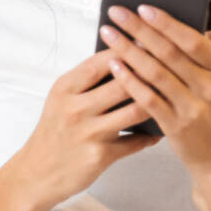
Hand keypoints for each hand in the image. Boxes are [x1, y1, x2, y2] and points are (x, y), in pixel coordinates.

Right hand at [13, 48, 162, 208]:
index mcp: (66, 88)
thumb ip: (88, 80)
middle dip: (151, 72)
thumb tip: (124, 54)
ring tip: (174, 94)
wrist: (36, 173)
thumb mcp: (62, 99)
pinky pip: (136, 142)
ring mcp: (88, 133)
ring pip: (135, 111)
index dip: (128, 48)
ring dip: (157, 102)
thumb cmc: (55, 131)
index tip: (150, 37)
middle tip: (175, 63)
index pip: (102, 61)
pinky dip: (152, 135)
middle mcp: (75, 108)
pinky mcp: (100, 156)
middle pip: (123, 83)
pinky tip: (164, 128)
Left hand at [99, 4, 210, 178]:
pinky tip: (114, 66)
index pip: (193, 39)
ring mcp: (194, 107)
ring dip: (127, 50)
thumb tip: (199, 25)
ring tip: (108, 34)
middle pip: (169, 52)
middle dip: (139, 29)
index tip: (143, 7)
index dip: (166, 22)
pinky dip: (129, 80)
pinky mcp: (176, 125)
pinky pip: (147, 98)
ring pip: (155, 72)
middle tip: (116, 13)